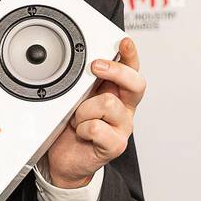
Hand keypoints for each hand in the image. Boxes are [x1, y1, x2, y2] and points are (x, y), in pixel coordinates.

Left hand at [45, 36, 144, 188]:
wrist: (65, 158)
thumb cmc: (71, 126)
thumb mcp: (76, 97)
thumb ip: (85, 80)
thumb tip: (85, 60)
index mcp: (117, 92)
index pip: (131, 68)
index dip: (130, 54)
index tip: (124, 41)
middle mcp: (124, 107)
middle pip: (135, 83)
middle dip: (115, 71)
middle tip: (95, 67)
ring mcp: (122, 126)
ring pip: (107, 103)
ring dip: (84, 110)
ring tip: (77, 119)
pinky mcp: (116, 145)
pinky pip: (97, 127)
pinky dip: (83, 128)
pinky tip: (81, 133)